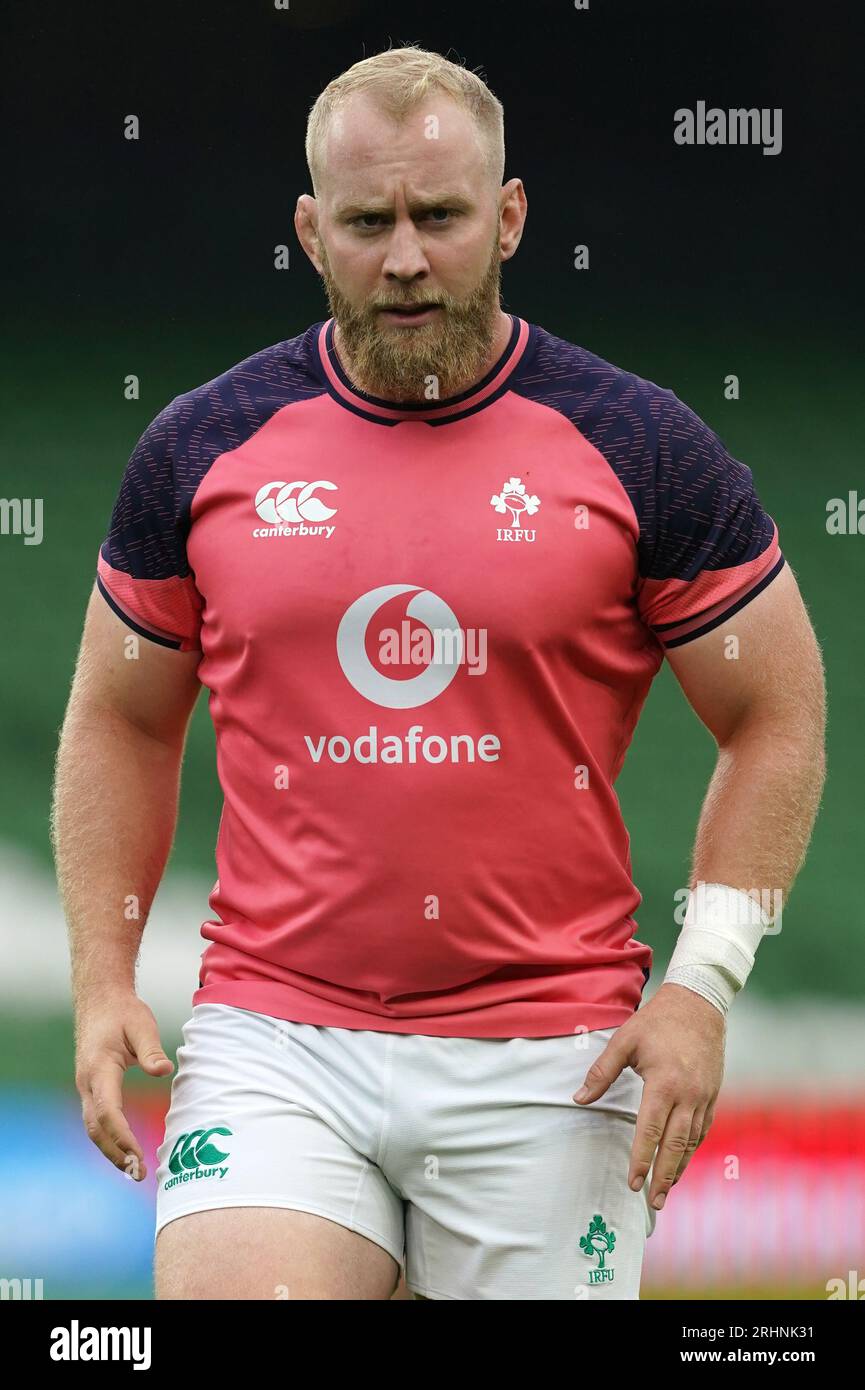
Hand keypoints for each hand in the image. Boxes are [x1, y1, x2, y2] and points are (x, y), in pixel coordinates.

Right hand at [74, 990, 173, 1180]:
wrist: (100, 1001)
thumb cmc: (123, 1012)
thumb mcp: (142, 1024)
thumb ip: (151, 1049)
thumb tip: (163, 1071)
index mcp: (99, 1069)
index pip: (107, 1112)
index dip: (122, 1138)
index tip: (139, 1156)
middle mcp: (87, 1083)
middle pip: (96, 1128)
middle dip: (115, 1154)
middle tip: (138, 1174)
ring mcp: (87, 1087)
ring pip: (93, 1128)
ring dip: (111, 1151)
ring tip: (134, 1171)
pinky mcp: (92, 1088)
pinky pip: (97, 1120)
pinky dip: (109, 1139)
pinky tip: (126, 1151)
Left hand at [572, 983, 724, 1209]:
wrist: (699, 1005)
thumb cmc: (657, 1022)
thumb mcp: (624, 1041)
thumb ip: (601, 1073)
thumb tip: (578, 1099)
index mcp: (664, 1084)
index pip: (650, 1131)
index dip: (641, 1159)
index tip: (633, 1182)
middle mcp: (687, 1096)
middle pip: (675, 1146)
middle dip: (663, 1177)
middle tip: (653, 1203)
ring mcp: (704, 1097)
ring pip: (691, 1142)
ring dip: (679, 1168)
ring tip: (666, 1190)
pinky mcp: (712, 1095)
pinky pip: (702, 1129)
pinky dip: (692, 1149)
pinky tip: (682, 1161)